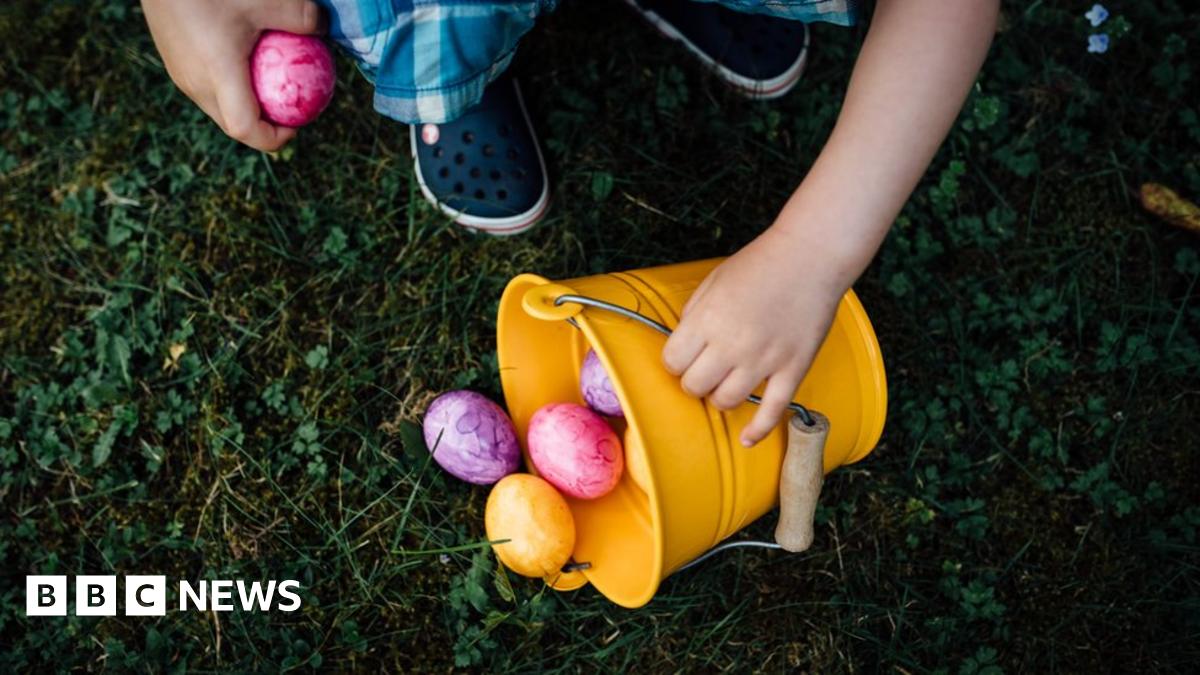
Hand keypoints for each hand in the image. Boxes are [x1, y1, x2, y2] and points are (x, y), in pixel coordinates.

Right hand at [141, 0, 324, 150]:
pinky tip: (245, 60)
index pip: (245, 129)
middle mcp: (195, 84)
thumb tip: (324, 29)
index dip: (273, 139)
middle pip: (232, 124)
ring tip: (270, 85)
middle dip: (264, 125)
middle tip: (289, 107)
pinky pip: (206, 87)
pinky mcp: (174, 62)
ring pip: (218, 107)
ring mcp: (180, 75)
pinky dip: (230, 86)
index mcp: (218, 76)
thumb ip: (302, 17)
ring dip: (246, 105)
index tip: (296, 126)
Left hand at [662, 229, 845, 446]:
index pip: (673, 362)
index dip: (676, 362)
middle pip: (695, 387)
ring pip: (727, 402)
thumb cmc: (759, 264)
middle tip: (704, 371)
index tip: (684, 357)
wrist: (810, 256)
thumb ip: (694, 315)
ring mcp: (765, 359)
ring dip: (721, 397)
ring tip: (727, 384)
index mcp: (708, 319)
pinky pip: (772, 410)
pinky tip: (747, 439)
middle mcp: (733, 344)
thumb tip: (682, 346)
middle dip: (695, 381)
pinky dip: (758, 430)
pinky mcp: (793, 368)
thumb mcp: (712, 281)